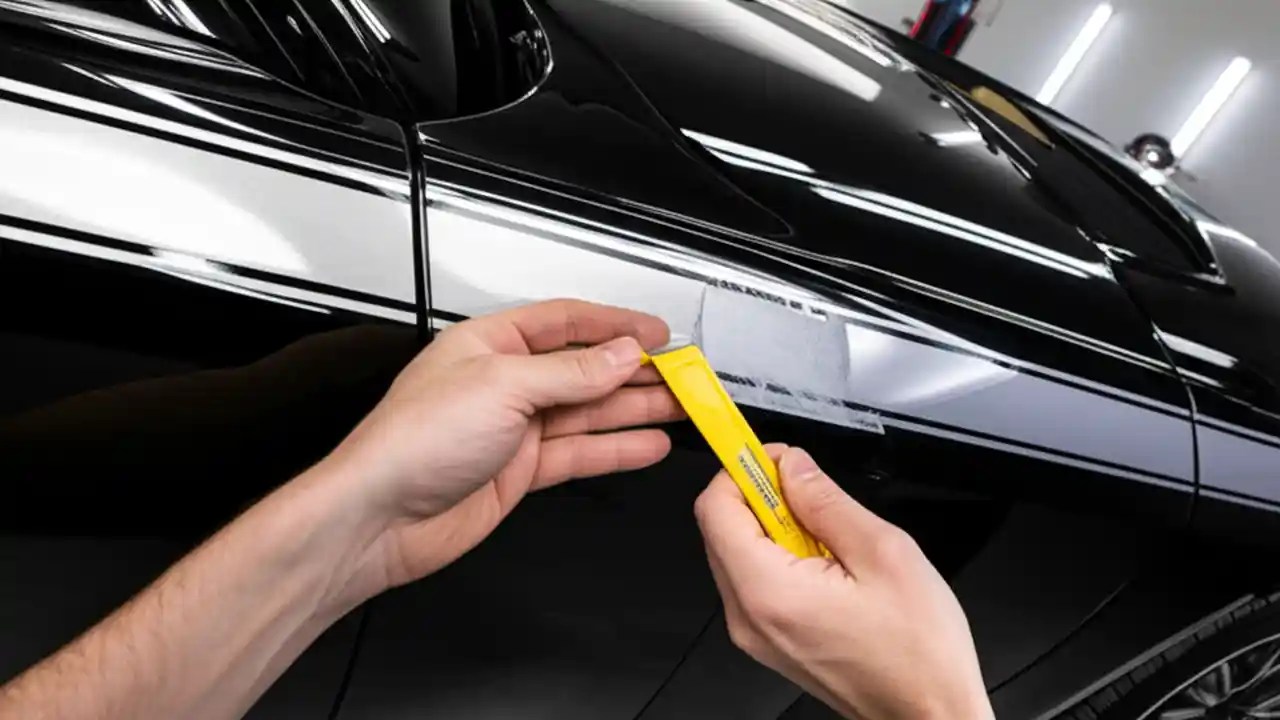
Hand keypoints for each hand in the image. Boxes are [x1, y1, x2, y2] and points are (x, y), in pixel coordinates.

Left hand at [327, 300, 681, 596]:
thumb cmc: (410, 442)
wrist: (378, 517)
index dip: (616, 325)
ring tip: (682, 408)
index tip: (659, 334)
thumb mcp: (501, 387)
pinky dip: (616, 449)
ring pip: (589, 413)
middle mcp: (505, 382)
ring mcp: (514, 428)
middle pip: (586, 369)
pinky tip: (647, 444)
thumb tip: (619, 356)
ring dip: (636, 409)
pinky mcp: (520, 469)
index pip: (567, 322)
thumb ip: (569, 373)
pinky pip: (580, 453)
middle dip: (636, 371)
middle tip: (684, 376)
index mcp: (491, 343)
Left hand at [694, 446, 992, 719]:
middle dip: (759, 495)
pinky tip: (826, 564)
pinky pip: (754, 580)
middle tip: (808, 488)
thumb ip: (827, 501)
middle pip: (720, 527)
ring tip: (829, 536)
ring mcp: (754, 633)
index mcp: (769, 591)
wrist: (928, 714)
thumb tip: (793, 467)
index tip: (774, 455)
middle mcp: (748, 616)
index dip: (741, 469)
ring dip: (773, 527)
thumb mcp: (884, 552)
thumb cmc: (918, 653)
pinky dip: (780, 557)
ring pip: (736, 552)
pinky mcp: (768, 640)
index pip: (715, 507)